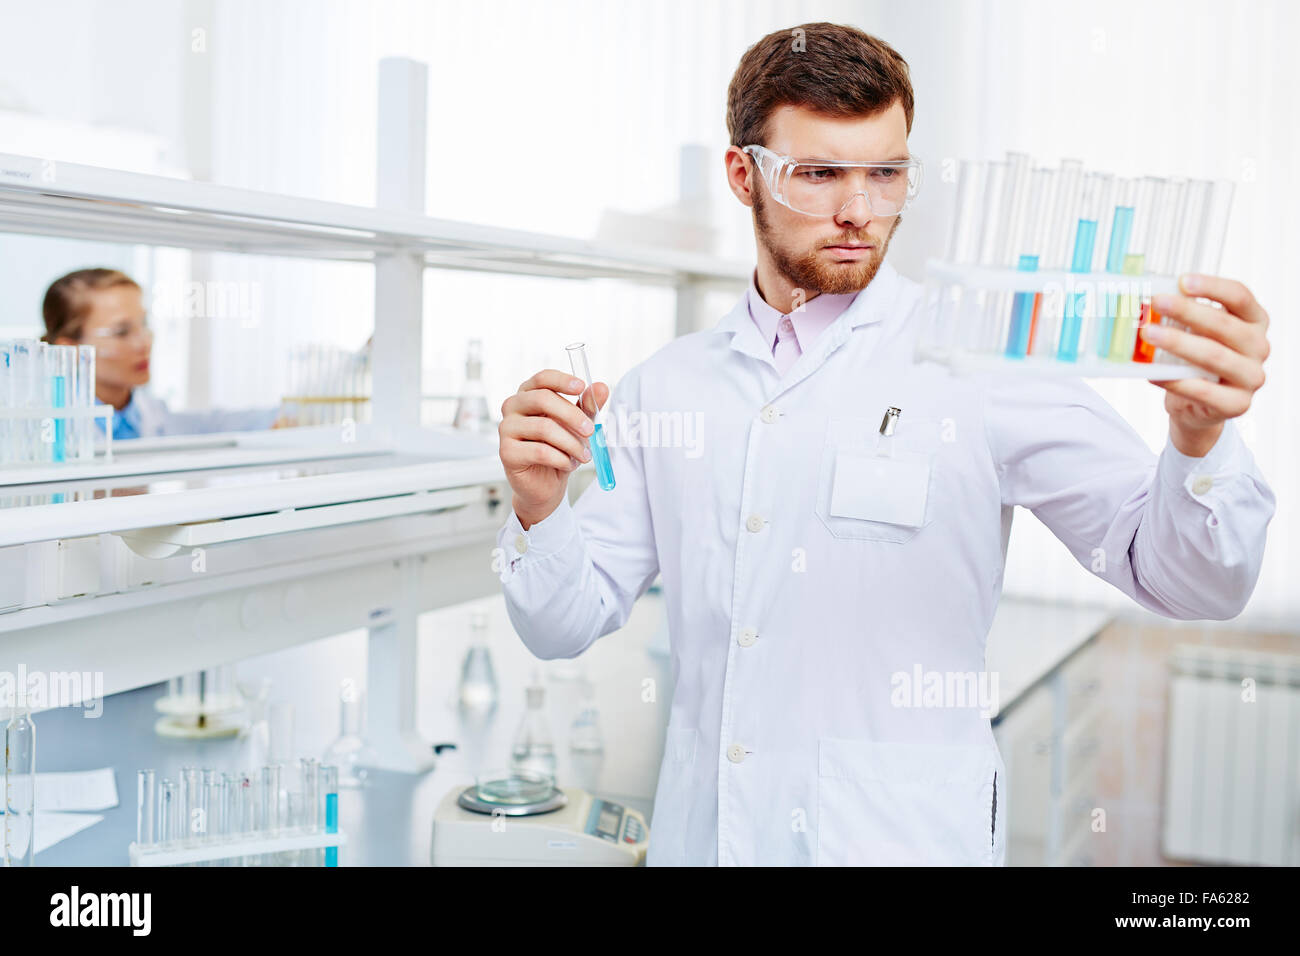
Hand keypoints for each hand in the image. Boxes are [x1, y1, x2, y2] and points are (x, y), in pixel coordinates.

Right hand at [499, 369, 608, 528]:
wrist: (545, 484)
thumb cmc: (559, 449)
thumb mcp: (578, 425)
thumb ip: (588, 406)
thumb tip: (601, 387)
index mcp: (529, 394)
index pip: (542, 378)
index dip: (562, 380)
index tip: (581, 387)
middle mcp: (513, 407)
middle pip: (542, 399)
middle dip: (572, 415)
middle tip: (591, 430)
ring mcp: (506, 429)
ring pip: (544, 428)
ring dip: (571, 443)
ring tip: (584, 455)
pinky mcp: (506, 452)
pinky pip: (540, 451)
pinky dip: (561, 459)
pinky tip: (569, 464)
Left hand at [1141, 273, 1269, 456]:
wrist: (1197, 407)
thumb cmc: (1195, 362)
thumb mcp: (1194, 334)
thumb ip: (1183, 317)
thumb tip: (1148, 300)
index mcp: (1254, 321)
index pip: (1239, 296)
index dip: (1212, 287)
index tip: (1182, 281)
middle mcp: (1259, 346)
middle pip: (1224, 324)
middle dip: (1187, 312)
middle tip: (1156, 303)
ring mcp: (1251, 377)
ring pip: (1214, 356)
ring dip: (1178, 343)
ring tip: (1148, 334)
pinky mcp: (1238, 404)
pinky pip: (1204, 391)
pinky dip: (1176, 381)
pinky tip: (1154, 374)